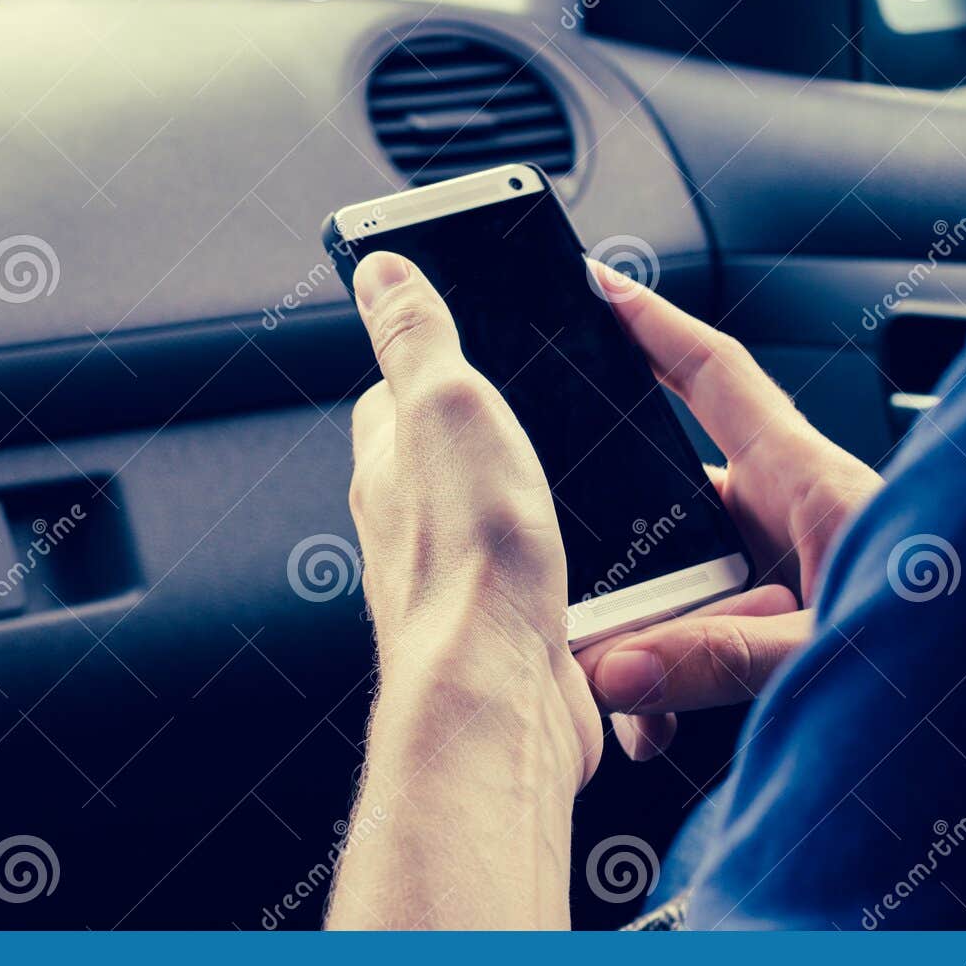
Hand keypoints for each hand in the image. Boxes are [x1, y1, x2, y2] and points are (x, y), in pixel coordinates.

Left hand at [347, 251, 602, 789]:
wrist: (503, 695)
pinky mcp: (509, 626)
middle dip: (482, 432)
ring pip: (489, 519)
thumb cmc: (469, 560)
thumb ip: (416, 337)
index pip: (393, 393)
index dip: (426, 358)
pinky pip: (532, 577)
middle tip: (532, 404)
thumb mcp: (448, 405)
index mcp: (391, 464)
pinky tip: (588, 557)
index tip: (456, 332)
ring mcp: (459, 580)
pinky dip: (556, 560)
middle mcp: (411, 526)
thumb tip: (378, 270)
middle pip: (442, 457)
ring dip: (525, 498)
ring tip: (569, 476)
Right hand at [578, 260, 882, 759]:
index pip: (716, 377)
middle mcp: (792, 515)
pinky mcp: (795, 620)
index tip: (597, 287)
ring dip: (646, 647)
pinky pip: (712, 635)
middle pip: (672, 511)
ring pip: (686, 587)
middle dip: (620, 568)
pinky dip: (674, 680)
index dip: (653, 325)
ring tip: (628, 712)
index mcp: (809, 482)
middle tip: (574, 610)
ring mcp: (792, 570)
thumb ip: (727, 656)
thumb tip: (621, 666)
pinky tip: (656, 731)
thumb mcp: (837, 646)